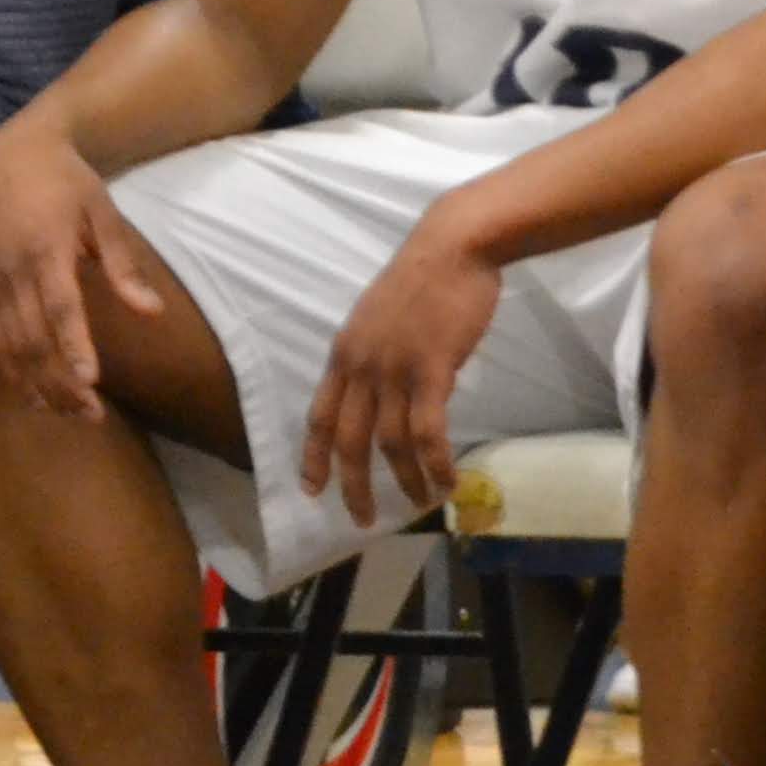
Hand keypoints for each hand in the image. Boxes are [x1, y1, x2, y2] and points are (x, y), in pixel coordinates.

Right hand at [0, 135, 163, 420]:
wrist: (12, 156)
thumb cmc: (68, 183)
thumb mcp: (104, 213)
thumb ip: (123, 265)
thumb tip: (153, 312)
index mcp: (45, 249)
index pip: (60, 308)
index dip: (73, 346)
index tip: (91, 382)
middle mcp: (11, 270)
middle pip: (32, 337)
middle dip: (59, 380)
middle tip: (91, 415)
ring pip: (9, 344)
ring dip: (36, 383)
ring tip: (68, 415)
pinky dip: (11, 369)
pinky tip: (32, 394)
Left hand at [303, 209, 504, 519]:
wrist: (453, 247)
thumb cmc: (425, 277)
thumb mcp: (383, 318)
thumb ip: (378, 354)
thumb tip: (389, 385)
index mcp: (344, 354)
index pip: (317, 415)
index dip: (312, 457)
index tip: (312, 489)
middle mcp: (360, 367)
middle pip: (347, 441)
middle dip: (352, 486)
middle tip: (362, 518)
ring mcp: (393, 370)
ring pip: (390, 443)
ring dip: (404, 481)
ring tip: (421, 503)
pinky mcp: (431, 371)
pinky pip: (428, 432)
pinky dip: (436, 464)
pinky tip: (447, 482)